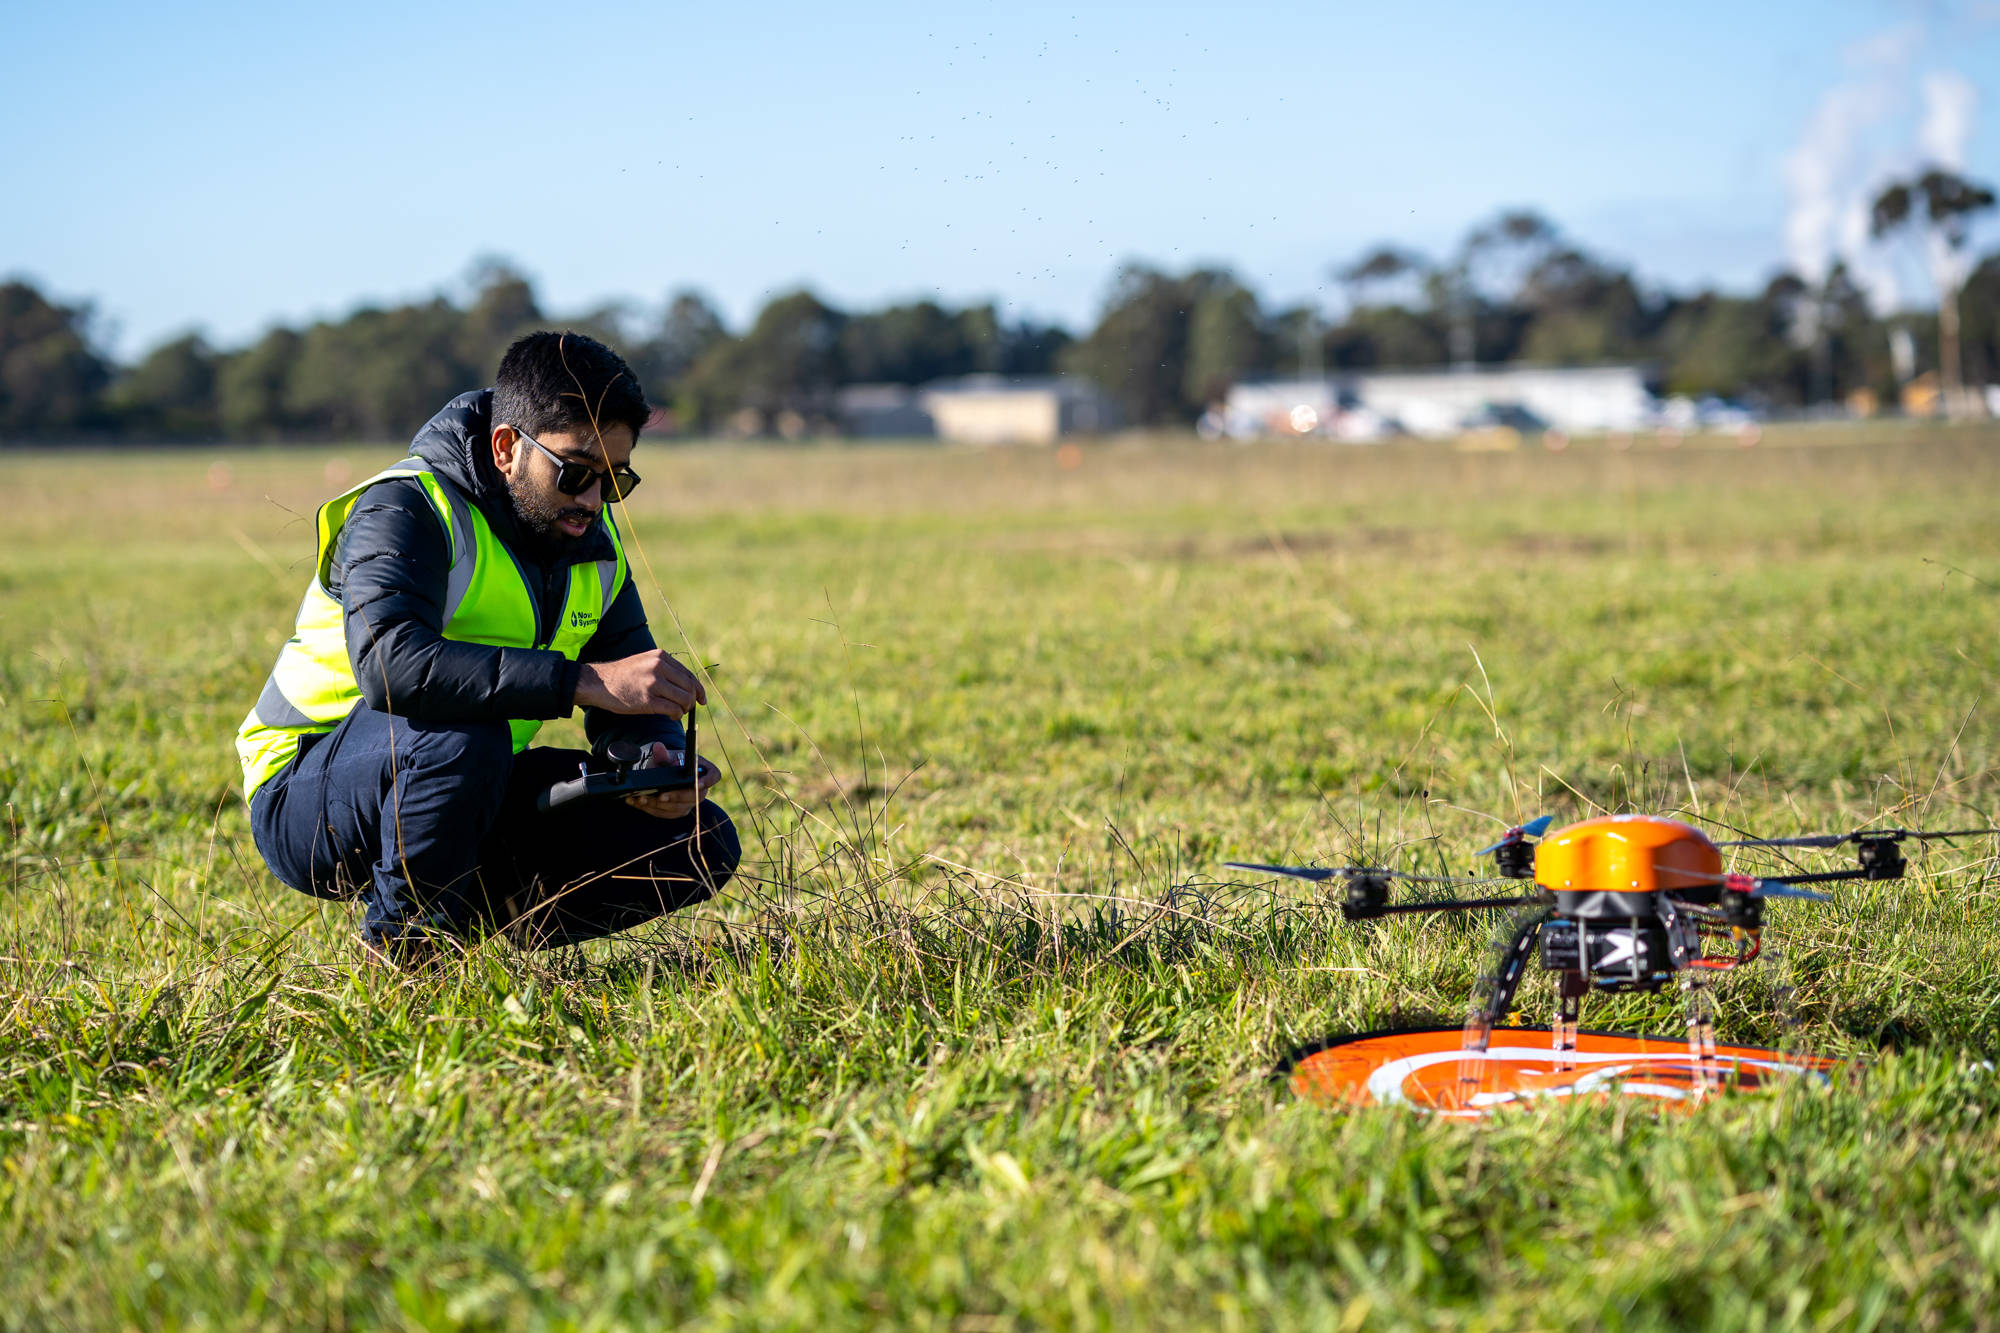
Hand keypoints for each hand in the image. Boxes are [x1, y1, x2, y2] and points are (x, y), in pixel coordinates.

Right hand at [575, 650, 705, 716]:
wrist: (599, 682)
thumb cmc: (622, 675)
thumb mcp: (645, 661)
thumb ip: (664, 668)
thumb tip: (685, 684)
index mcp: (660, 656)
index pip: (689, 674)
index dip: (698, 688)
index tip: (701, 698)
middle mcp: (659, 667)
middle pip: (690, 687)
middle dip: (692, 700)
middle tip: (688, 708)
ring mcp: (654, 683)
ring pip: (685, 699)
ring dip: (685, 709)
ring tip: (677, 712)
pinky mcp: (648, 700)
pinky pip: (673, 709)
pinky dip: (677, 715)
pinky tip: (672, 716)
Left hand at [625, 746, 720, 819]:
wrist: (663, 772)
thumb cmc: (670, 762)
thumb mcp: (666, 756)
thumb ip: (663, 753)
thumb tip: (658, 747)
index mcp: (703, 770)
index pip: (714, 775)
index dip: (708, 780)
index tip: (697, 783)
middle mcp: (700, 789)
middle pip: (694, 797)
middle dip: (676, 797)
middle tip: (660, 796)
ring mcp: (689, 802)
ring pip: (677, 808)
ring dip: (658, 805)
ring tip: (641, 798)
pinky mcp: (676, 811)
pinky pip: (665, 814)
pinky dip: (649, 809)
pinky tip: (637, 803)